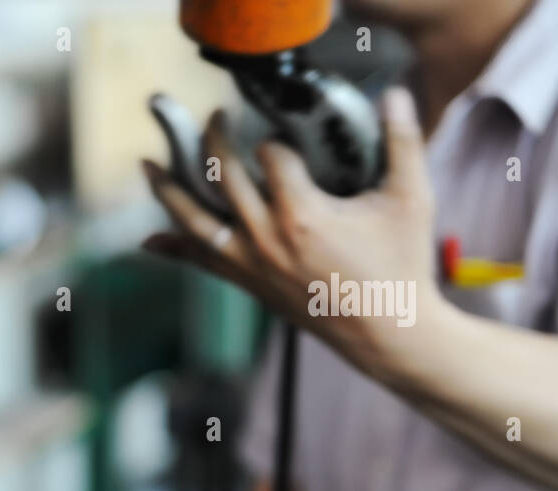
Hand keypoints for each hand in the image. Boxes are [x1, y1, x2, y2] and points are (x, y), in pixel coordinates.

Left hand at [142, 87, 449, 385]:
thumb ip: (404, 141)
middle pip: (224, 176)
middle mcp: (265, 238)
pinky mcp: (247, 283)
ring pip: (195, 220)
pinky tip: (150, 241)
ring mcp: (250, 263)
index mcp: (301, 214)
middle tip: (215, 116)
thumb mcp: (411, 199)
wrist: (387, 332)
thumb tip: (397, 91)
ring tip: (147, 165)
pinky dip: (175, 248)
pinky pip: (201, 261)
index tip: (285, 134)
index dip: (277, 138)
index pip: (271, 155)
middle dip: (215, 139)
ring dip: (168, 190)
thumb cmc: (401, 265)